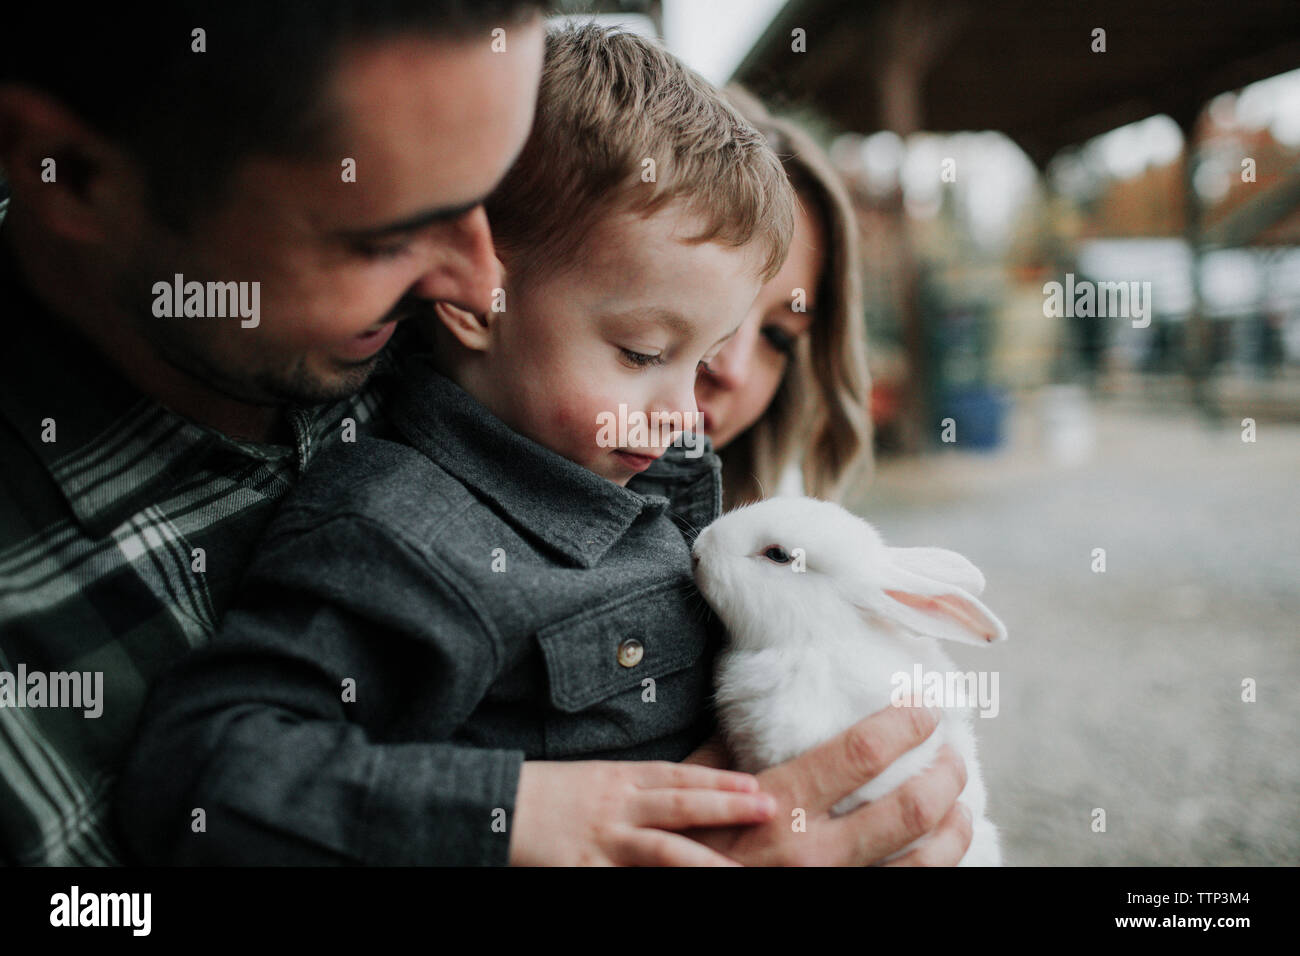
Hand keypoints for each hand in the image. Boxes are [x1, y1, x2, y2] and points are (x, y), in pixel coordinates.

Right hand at [508, 759, 777, 865]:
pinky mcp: (585, 871)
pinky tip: (685, 894)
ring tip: (738, 871)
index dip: (720, 781)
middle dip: (725, 807)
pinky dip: (652, 888)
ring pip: (661, 850)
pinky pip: (627, 883)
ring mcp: (603, 840)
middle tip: (768, 807)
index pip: (679, 777)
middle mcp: (617, 806)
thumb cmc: (550, 794)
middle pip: (679, 805)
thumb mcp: (598, 778)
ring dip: (703, 860)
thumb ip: (640, 785)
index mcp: (620, 779)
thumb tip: (689, 786)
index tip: (756, 785)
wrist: (493, 806)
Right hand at [685, 705, 972, 865]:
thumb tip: (768, 702)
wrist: (664, 888)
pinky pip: (907, 887)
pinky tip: (941, 847)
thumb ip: (738, 746)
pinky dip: (936, 865)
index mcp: (780, 804)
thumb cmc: (681, 833)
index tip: (923, 706)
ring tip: (960, 801)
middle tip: (952, 750)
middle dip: (946, 771)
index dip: (905, 723)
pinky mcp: (840, 902)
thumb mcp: (698, 780)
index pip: (863, 753)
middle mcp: (813, 852)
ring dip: (954, 824)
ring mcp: (831, 885)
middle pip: (911, 807)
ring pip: (925, 861)